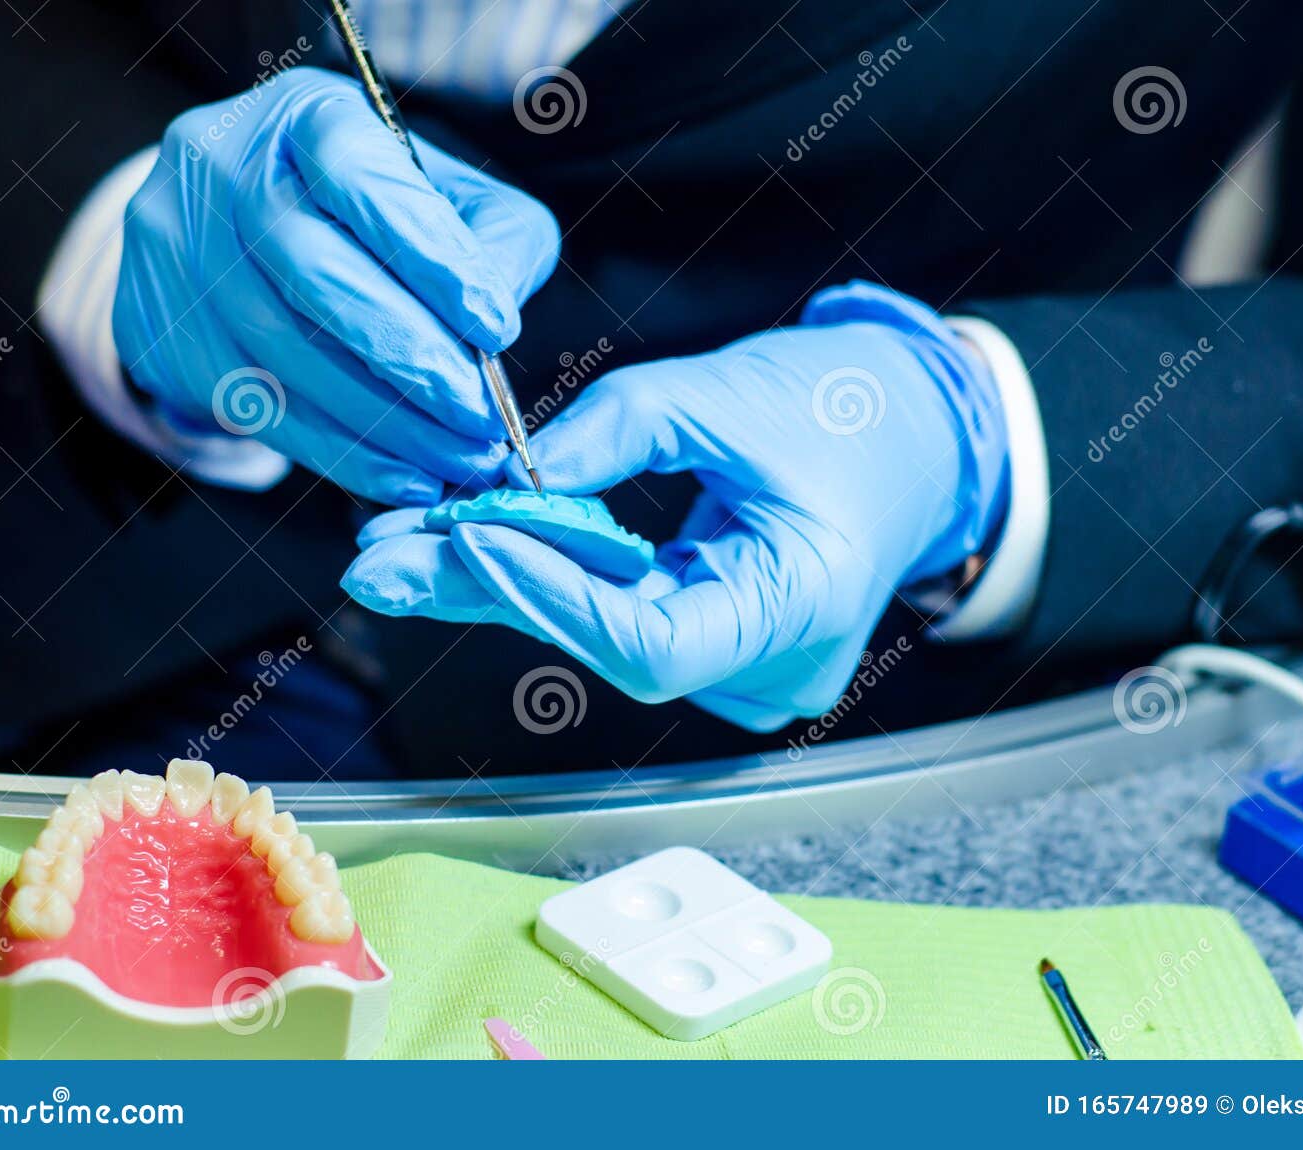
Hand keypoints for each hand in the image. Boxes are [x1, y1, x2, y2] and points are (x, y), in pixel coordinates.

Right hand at [114, 67, 559, 503]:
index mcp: (304, 115)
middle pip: (315, 273)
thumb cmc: (373, 217)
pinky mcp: (157, 326)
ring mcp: (174, 247)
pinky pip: (257, 407)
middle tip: (482, 419)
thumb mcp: (448, 198)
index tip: (498, 329)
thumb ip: (491, 243)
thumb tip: (495, 321)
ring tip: (459, 460)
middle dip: (412, 358)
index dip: (432, 257)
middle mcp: (220, 165)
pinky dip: (340, 453)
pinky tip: (403, 478)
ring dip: (385, 423)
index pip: (363, 178)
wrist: (242, 235)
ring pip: (284, 351)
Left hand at [343, 283, 1009, 729]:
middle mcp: (775, 667)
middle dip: (490, 589)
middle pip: (604, 646)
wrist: (920, 436)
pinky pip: (623, 620)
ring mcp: (749, 669)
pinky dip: (551, 580)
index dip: (548, 596)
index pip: (648, 643)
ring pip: (601, 637)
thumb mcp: (729, 391)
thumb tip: (504, 475)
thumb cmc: (852, 409)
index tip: (467, 534)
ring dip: (502, 587)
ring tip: (401, 551)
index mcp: (804, 607)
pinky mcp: (723, 646)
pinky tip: (469, 552)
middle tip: (382, 556)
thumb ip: (615, 432)